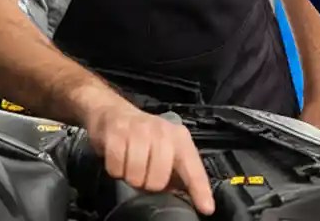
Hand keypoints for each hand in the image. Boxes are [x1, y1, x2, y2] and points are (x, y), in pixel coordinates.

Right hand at [82, 100, 215, 214]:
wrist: (113, 112)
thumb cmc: (143, 136)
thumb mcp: (165, 150)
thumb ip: (177, 172)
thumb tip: (189, 198)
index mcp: (179, 139)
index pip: (192, 168)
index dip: (199, 190)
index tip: (206, 207)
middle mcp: (162, 132)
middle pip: (158, 179)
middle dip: (148, 184)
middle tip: (144, 174)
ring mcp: (139, 130)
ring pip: (136, 175)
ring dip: (130, 177)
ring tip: (130, 166)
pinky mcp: (117, 132)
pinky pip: (116, 167)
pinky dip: (115, 170)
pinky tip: (119, 160)